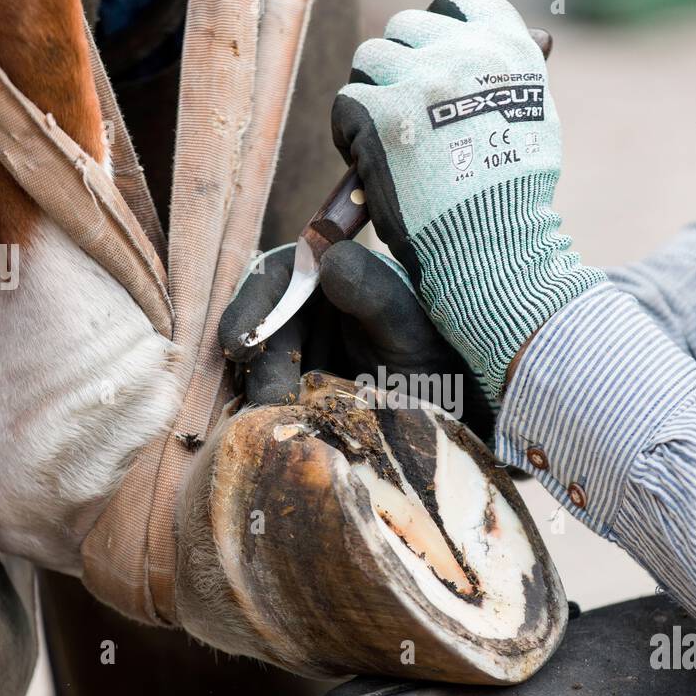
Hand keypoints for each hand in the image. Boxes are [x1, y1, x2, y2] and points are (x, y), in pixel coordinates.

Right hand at [218, 241, 495, 439]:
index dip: (251, 308)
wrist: (455, 425)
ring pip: (262, 374)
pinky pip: (275, 407)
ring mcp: (302, 360)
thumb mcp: (415, 332)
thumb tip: (329, 259)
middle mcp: (311, 316)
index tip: (240, 342)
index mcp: (334, 282)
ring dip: (268, 400)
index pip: (276, 280)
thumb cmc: (443, 365)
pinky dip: (278, 421)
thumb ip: (376, 295)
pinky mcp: (301, 401)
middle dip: (261, 367)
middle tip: (272, 404)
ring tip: (286, 425)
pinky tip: (291, 436)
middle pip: (261, 332)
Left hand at [333, 0, 603, 398]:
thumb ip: (511, 76)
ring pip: (369, 59)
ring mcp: (420, 80)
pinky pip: (346, 101)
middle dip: (400, 68)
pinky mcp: (382, 114)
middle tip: (405, 117)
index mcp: (507, 48)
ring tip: (386, 139)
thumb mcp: (535, 119)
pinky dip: (349, 130)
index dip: (437, 29)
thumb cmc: (514, 200)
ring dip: (371, 95)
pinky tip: (367, 160)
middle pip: (405, 28)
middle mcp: (464, 53)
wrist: (493, 250)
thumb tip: (532, 36)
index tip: (433, 65)